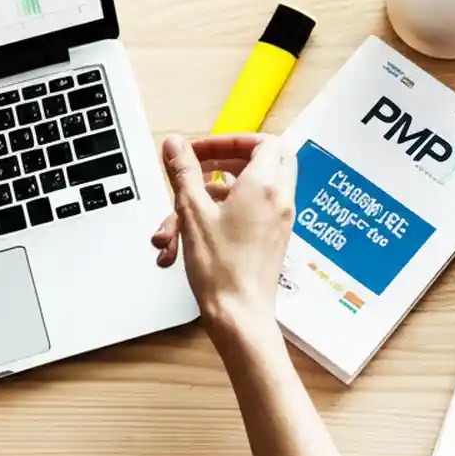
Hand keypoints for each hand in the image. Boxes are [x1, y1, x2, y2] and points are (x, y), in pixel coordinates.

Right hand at [151, 134, 296, 339]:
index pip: (261, 140)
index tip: (200, 151)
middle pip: (265, 159)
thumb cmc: (220, 268)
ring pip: (250, 189)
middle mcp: (280, 199)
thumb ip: (184, 172)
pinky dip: (222, 214)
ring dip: (214, 194)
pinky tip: (188, 236)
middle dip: (229, 160)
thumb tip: (174, 144)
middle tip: (201, 168)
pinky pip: (251, 211)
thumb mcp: (192, 212)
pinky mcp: (272, 237)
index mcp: (265, 185)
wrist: (239, 315)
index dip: (229, 140)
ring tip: (179, 216)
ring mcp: (279, 219)